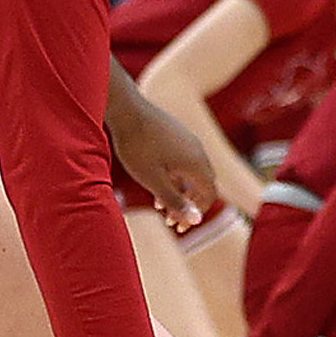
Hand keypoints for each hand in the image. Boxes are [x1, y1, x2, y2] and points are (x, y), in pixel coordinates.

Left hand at [108, 84, 214, 230]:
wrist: (126, 109)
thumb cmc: (137, 146)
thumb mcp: (153, 180)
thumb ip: (175, 201)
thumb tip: (197, 220)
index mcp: (197, 164)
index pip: (208, 195)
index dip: (196, 213)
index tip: (179, 227)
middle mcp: (199, 152)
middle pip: (203, 185)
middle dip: (188, 204)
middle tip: (171, 220)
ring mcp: (189, 141)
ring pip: (192, 173)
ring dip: (180, 191)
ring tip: (159, 205)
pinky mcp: (178, 134)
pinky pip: (185, 160)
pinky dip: (176, 176)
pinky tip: (157, 180)